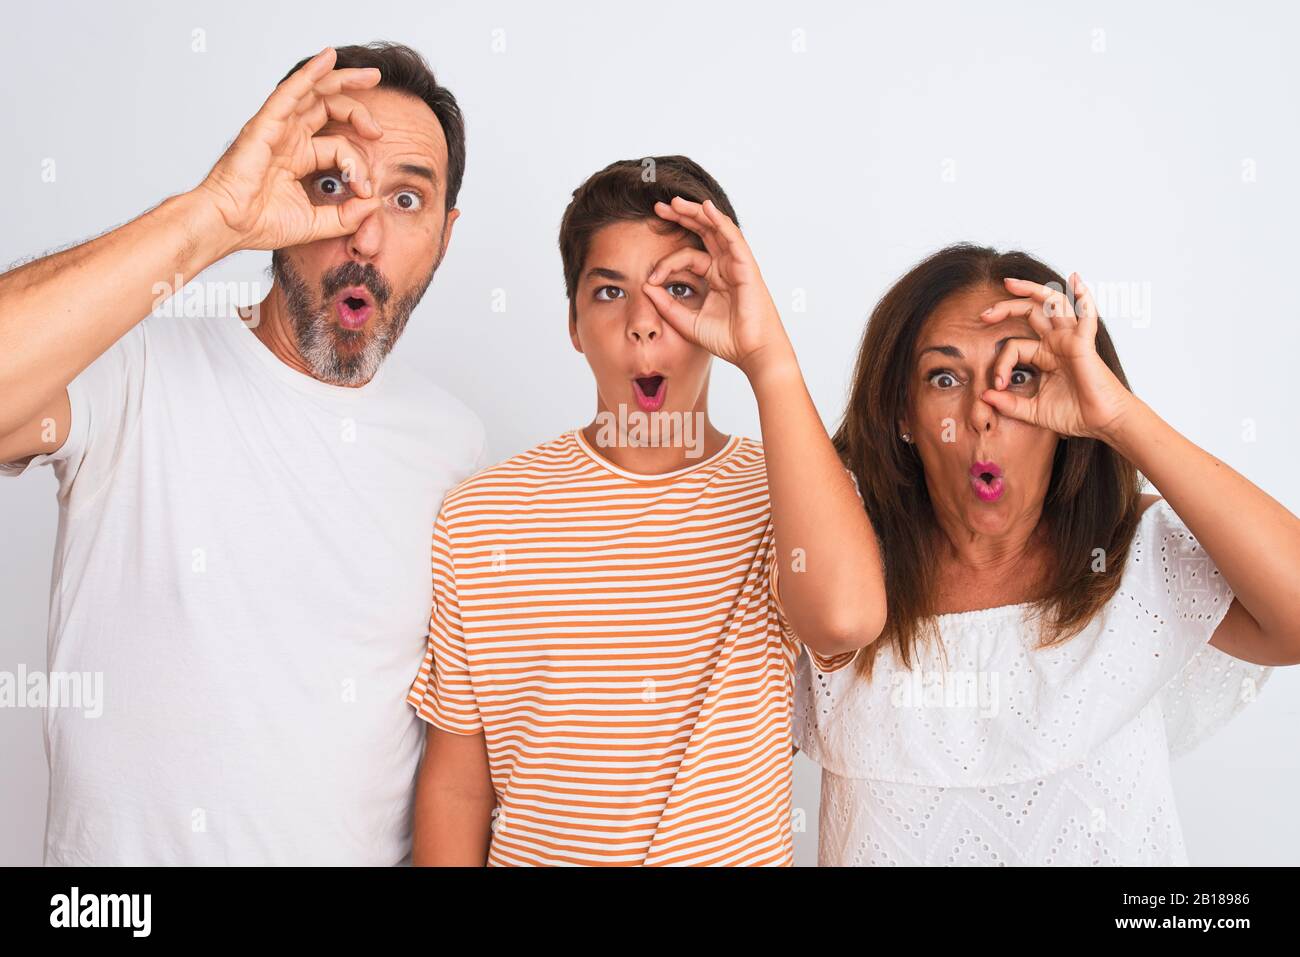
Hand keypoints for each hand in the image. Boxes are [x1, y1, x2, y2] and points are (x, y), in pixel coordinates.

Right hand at [192, 47, 384, 253]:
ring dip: (344, 80)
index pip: (340, 146)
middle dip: (359, 108)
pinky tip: (329, 58)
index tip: (365, 189)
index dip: (359, 164)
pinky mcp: (267, 123)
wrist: (229, 225)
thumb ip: (347, 216)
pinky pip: (292, 91)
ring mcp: (278, 127)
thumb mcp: (317, 223)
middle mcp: (290, 137)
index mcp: (299, 156)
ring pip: (315, 92)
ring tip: (372, 77)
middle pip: (329, 107)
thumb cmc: (261, 223)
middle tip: (379, 127)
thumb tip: (375, 204)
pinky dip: (310, 73)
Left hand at [641, 197, 792, 378]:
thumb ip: (666, 305)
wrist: (753, 352)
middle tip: (658, 207)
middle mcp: (726, 266)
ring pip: (715, 229)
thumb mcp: (687, 322)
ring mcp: (737, 264)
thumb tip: (645, 285)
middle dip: (681, 218)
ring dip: (696, 213)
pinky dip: (719, 221)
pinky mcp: (746, 266)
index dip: (666, 263)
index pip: (687, 257)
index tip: (651, 278)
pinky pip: (732, 237)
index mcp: (714, 278)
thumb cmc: (727, 340)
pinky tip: (705, 207)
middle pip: (703, 232)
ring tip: (675, 202)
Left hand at [978, 273, 1136, 439]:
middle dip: (1005, 308)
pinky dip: (1083, 296)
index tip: (996, 386)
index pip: (1013, 347)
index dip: (999, 364)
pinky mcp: (1084, 343)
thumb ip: (1009, 404)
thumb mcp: (1033, 411)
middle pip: (1030, 312)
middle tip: (983, 315)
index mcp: (1043, 355)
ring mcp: (1071, 339)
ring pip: (1052, 304)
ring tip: (1009, 283)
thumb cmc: (1074, 414)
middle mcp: (1056, 342)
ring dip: (1031, 290)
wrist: (1102, 423)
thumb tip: (983, 396)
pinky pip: (1086, 315)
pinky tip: (1076, 279)